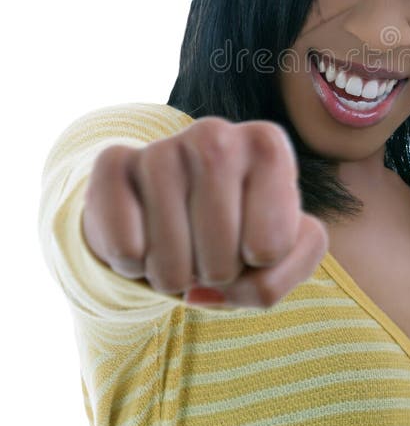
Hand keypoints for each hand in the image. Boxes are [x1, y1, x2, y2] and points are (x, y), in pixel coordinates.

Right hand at [82, 117, 329, 307]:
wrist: (170, 208)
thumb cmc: (236, 231)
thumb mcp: (280, 259)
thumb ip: (273, 283)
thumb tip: (206, 291)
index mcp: (268, 147)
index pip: (270, 250)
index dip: (257, 264)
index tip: (251, 238)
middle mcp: (217, 134)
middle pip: (223, 262)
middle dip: (216, 275)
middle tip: (209, 246)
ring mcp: (162, 146)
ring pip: (173, 267)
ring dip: (174, 277)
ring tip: (179, 245)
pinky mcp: (113, 162)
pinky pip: (125, 250)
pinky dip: (132, 267)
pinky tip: (141, 239)